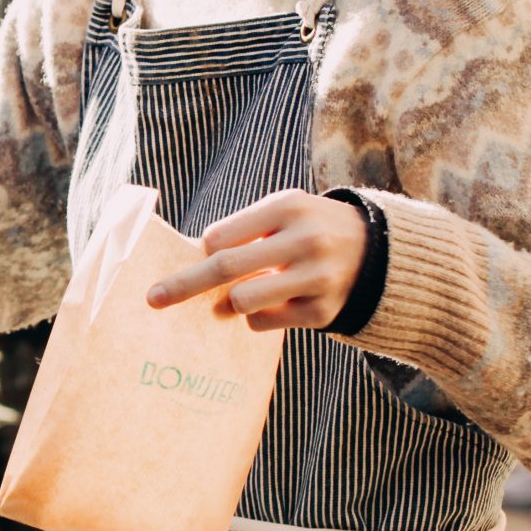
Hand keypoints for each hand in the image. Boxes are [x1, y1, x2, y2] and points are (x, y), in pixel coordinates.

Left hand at [146, 189, 367, 331]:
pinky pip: (263, 323)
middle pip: (225, 268)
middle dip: (182, 285)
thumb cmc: (309, 229)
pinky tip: (276, 304)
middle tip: (152, 299)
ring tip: (244, 294)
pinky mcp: (323, 311)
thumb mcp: (283, 213)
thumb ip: (243, 232)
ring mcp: (317, 277)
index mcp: (288, 207)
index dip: (204, 250)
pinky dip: (256, 318)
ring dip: (231, 303)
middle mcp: (305, 240)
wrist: (378, 253)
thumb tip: (192, 264)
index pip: (220, 236)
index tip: (201, 254)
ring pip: (243, 301)